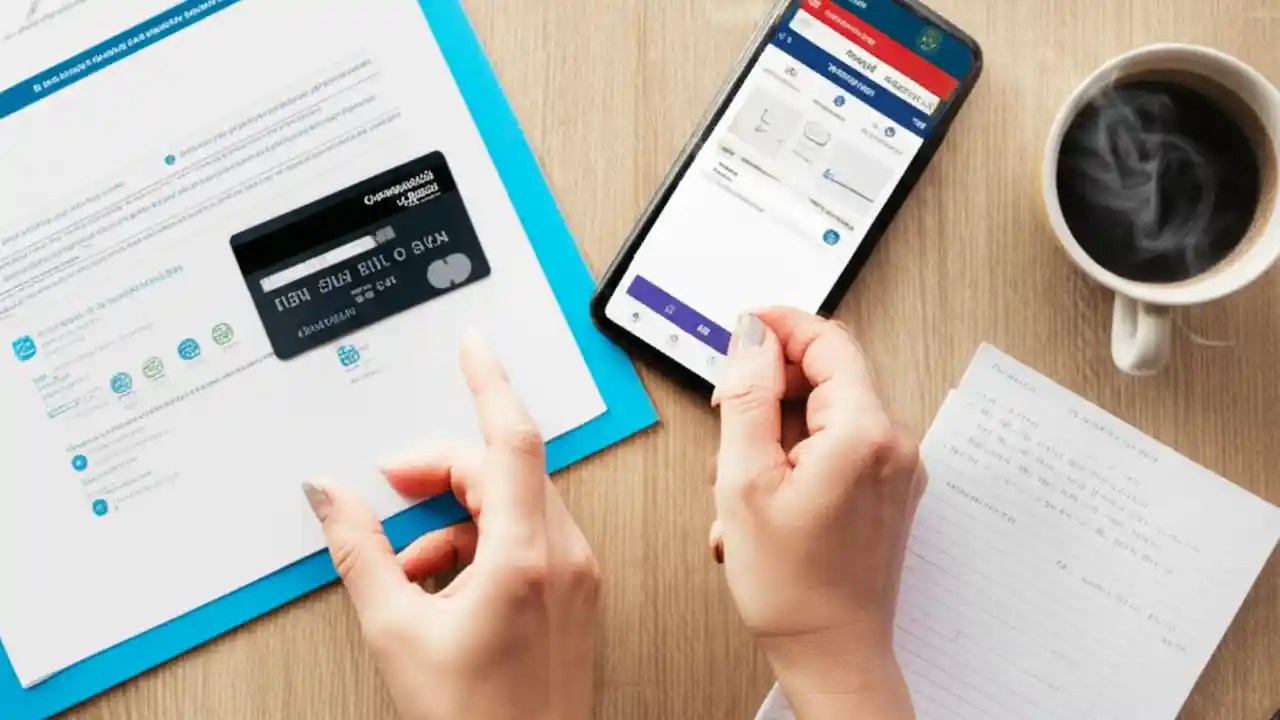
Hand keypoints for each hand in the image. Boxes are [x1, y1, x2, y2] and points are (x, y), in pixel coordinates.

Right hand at [303, 331, 599, 719]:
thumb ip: (359, 551)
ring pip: (517, 501)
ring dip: (458, 511)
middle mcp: (564, 557)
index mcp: (526, 557)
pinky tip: (442, 580)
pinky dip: (481, 541)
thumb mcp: (396, 632)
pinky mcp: (576, 592)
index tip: (473, 346)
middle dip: (445, 466)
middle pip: (508, 468)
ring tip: (411, 561)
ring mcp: (577, 575)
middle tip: (392, 480)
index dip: (489, 382)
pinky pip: (529, 535)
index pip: (512, 439)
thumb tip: (329, 496)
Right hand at [710, 309, 924, 719]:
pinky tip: (765, 499)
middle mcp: (893, 444)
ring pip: (825, 415)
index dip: (779, 325)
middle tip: (729, 424)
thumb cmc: (793, 588)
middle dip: (768, 393)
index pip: (826, 340)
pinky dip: (796, 459)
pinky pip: (837, 448)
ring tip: (743, 485)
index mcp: (864, 432)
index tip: (744, 326)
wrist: (832, 655)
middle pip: (826, 377)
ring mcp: (896, 470)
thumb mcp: (745, 479)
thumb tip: (751, 338)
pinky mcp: (888, 492)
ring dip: (775, 435)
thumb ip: (747, 396)